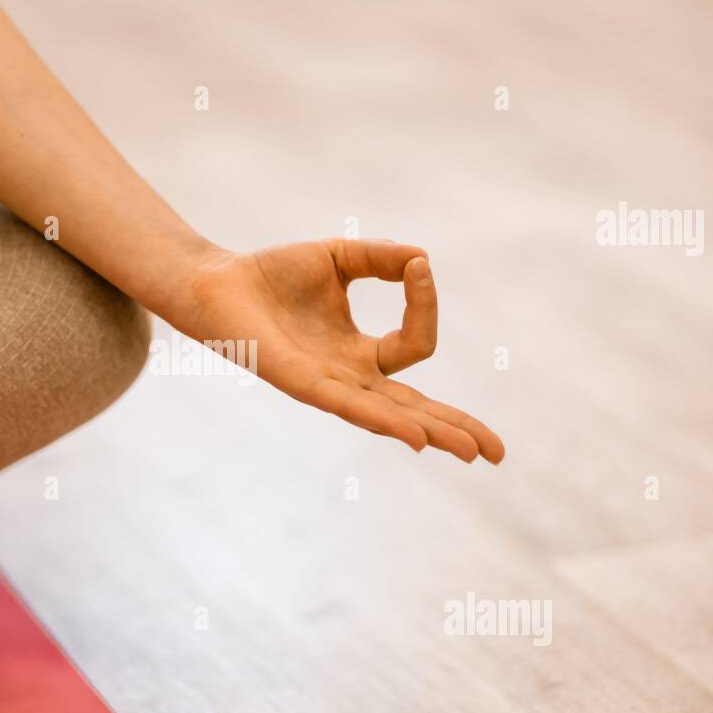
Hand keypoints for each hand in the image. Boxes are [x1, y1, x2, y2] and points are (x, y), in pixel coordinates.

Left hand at [174, 239, 504, 462]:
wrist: (215, 283)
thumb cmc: (271, 275)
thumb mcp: (340, 259)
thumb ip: (381, 259)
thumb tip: (422, 261)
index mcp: (358, 354)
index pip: (414, 345)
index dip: (424, 304)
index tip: (415, 267)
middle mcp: (347, 378)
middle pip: (413, 410)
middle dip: (455, 429)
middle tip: (497, 453)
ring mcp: (325, 385)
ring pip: (387, 416)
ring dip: (431, 432)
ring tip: (469, 452)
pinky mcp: (298, 383)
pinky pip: (348, 406)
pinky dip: (383, 421)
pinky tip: (414, 436)